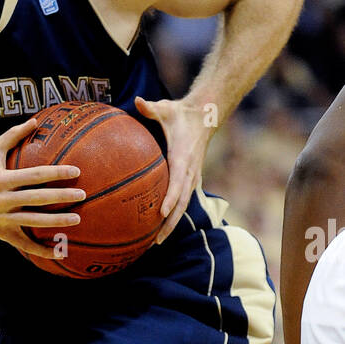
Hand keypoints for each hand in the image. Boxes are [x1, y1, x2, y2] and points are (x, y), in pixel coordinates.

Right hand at [0, 118, 85, 258]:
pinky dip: (41, 249)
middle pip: (36, 199)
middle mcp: (0, 200)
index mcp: (0, 179)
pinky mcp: (1, 234)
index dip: (56, 173)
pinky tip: (60, 250)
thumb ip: (13, 135)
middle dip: (61, 197)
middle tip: (82, 194)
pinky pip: (24, 245)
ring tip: (77, 219)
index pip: (34, 175)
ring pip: (33, 222)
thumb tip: (36, 120)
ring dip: (56, 222)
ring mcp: (1, 219)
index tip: (76, 171)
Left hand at [134, 95, 210, 244]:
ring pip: (183, 206)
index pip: (177, 181)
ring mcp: (192, 177)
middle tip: (155, 240)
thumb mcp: (166, 107)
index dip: (170, 198)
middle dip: (169, 223)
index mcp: (182, 157)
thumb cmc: (181, 112)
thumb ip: (151, 107)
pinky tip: (162, 229)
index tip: (161, 213)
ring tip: (156, 242)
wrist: (205, 115)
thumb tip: (139, 101)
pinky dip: (174, 216)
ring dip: (172, 225)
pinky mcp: (191, 179)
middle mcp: (189, 171)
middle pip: (181, 203)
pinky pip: (183, 201)